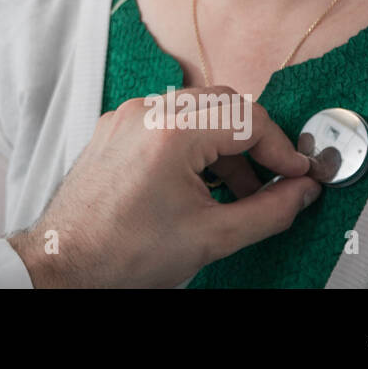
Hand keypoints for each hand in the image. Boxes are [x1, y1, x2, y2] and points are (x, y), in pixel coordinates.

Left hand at [6, 87, 320, 286]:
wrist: (66, 263)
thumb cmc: (122, 251)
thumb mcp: (212, 236)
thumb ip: (269, 211)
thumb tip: (301, 192)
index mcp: (171, 130)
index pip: (249, 118)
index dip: (282, 149)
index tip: (298, 175)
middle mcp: (145, 112)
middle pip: (225, 105)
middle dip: (256, 143)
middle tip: (276, 180)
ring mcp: (125, 118)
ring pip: (196, 112)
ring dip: (225, 146)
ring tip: (239, 192)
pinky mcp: (114, 129)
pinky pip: (167, 122)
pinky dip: (194, 145)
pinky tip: (203, 184)